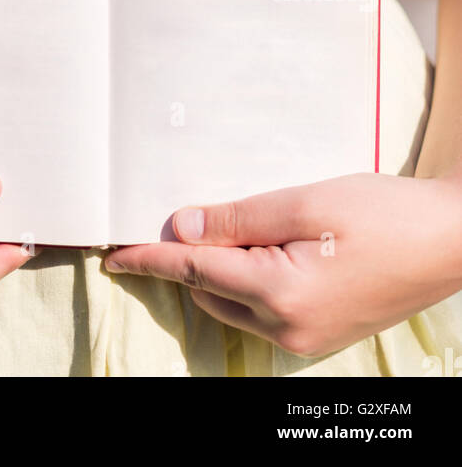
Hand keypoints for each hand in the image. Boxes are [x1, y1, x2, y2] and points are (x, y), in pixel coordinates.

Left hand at [104, 173, 461, 357]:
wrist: (448, 240)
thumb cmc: (382, 213)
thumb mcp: (302, 202)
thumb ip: (237, 219)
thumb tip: (181, 228)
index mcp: (280, 295)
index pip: (195, 273)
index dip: (150, 260)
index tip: (114, 254)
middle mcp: (288, 329)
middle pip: (211, 292)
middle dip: (188, 260)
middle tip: (178, 221)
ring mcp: (307, 339)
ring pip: (234, 304)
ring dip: (217, 273)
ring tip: (220, 232)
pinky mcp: (321, 334)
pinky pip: (263, 311)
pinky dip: (245, 283)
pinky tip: (254, 251)